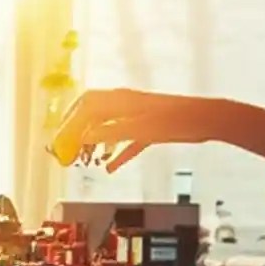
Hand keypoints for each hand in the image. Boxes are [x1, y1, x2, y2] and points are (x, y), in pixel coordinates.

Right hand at [54, 89, 215, 172]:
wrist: (207, 119)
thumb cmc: (175, 121)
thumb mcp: (139, 129)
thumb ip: (110, 133)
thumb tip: (82, 137)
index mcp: (120, 99)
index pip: (84, 108)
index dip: (68, 125)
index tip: (58, 142)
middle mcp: (125, 104)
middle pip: (91, 113)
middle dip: (75, 130)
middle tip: (64, 148)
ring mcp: (137, 115)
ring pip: (106, 126)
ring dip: (93, 142)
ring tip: (84, 159)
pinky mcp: (149, 128)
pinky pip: (125, 140)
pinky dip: (116, 152)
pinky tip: (110, 166)